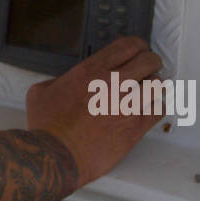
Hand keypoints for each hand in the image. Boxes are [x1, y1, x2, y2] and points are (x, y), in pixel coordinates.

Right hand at [25, 37, 164, 187]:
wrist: (56, 155)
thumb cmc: (46, 126)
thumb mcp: (41, 91)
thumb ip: (58, 81)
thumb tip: (63, 84)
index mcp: (91, 71)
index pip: (128, 46)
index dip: (137, 45)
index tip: (138, 49)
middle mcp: (113, 83)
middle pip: (149, 61)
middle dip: (151, 62)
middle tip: (148, 68)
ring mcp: (127, 106)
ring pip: (158, 85)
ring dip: (153, 86)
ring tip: (148, 90)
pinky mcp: (135, 128)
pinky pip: (158, 111)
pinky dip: (156, 108)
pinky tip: (148, 110)